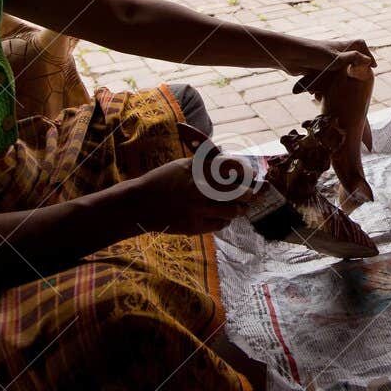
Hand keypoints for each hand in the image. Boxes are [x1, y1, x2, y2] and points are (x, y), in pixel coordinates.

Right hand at [124, 156, 254, 235]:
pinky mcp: (193, 226)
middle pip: (235, 191)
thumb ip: (204, 164)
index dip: (246, 173)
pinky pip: (220, 224)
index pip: (230, 170)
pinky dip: (226, 220)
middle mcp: (198, 188)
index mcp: (196, 170)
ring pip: (231, 210)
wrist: (139, 205)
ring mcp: (196, 209)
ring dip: (240, 209)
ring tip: (242, 208)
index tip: (251, 176)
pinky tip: (224, 217)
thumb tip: (230, 164)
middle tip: (251, 194)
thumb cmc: (162, 181)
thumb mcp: (181, 165)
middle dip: (247, 193)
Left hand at [288, 39, 375, 91]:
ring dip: (340, 81)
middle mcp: (335, 53)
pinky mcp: (317, 69)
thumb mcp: (335, 58)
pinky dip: (327, 86)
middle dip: (355, 70)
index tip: (373, 67)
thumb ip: (352, 59)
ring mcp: (325, 61)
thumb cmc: (313, 54)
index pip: (359, 44)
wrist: (290, 56)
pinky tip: (323, 95)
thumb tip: (368, 61)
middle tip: (362, 80)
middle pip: (350, 59)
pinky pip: (326, 78)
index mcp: (341, 46)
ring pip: (338, 71)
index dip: (368, 54)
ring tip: (344, 90)